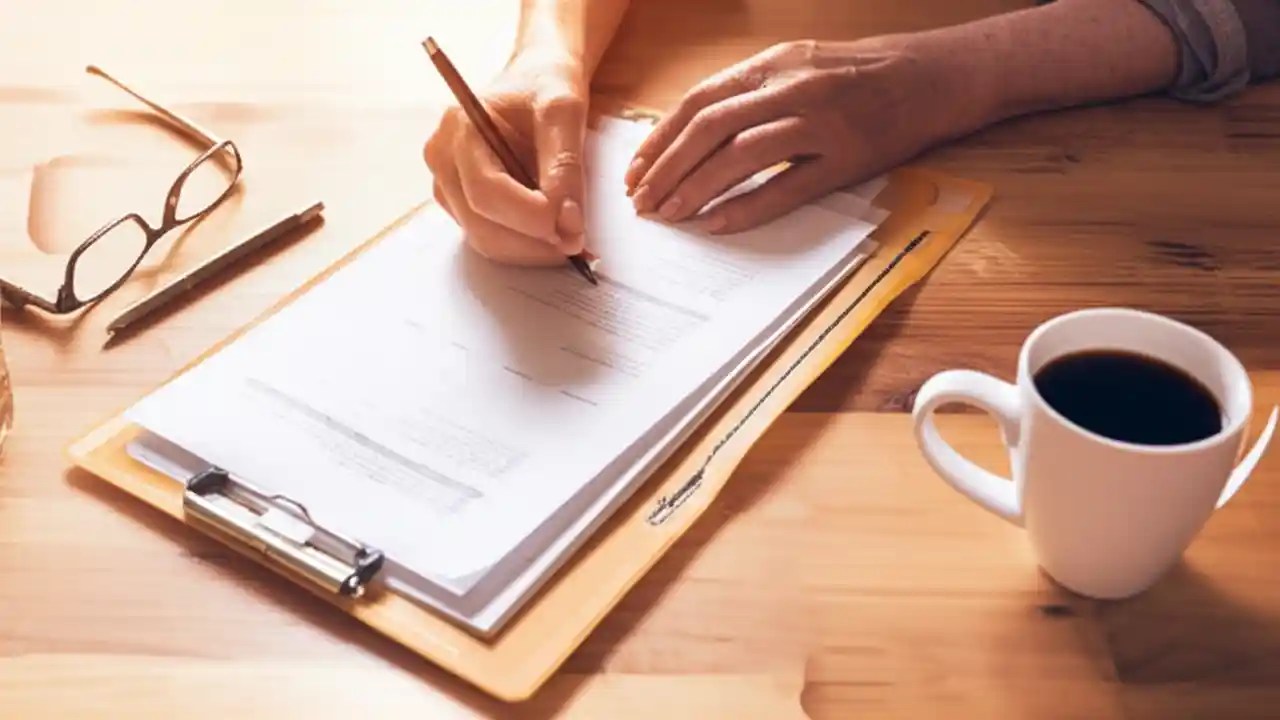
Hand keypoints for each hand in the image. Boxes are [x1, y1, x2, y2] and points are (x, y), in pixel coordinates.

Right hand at [424, 52, 588, 264]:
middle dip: (533, 242)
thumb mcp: (564, 111)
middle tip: (578, 240)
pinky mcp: (461, 204)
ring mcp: (448, 185)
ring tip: (570, 239)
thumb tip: (568, 222)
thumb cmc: (546, 86)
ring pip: (484, 239)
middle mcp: (443, 159)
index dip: (528, 216)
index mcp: (459, 128)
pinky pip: (490, 238)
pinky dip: (524, 247)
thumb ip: (564, 164)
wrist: (535, 81)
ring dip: (530, 250)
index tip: (572, 224)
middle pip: (480, 224)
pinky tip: (553, 235)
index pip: (485, 190)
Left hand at [624, 38, 973, 232]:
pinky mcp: (846, 157)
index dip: (660, 138)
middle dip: (667, 167)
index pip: (700, 101)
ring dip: (696, 187)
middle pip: (710, 127)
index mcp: (774, 64)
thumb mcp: (800, 65)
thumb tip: (695, 131)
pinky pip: (786, 187)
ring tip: (668, 213)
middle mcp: (792, 87)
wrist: (933, 76)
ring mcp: (820, 122)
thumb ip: (752, 92)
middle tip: (642, 201)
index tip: (635, 169)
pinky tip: (716, 222)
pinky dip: (747, 206)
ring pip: (740, 154)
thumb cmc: (861, 75)